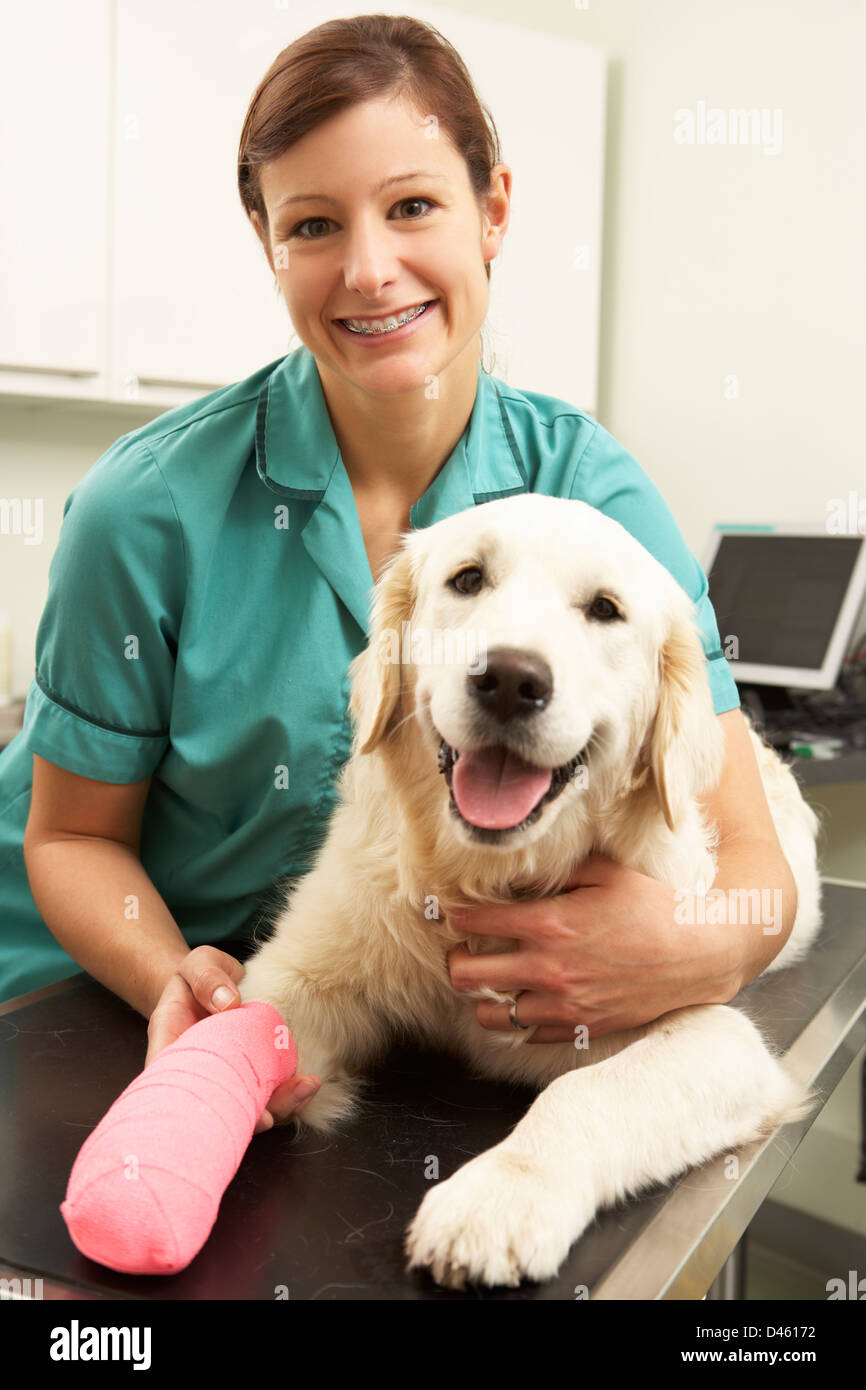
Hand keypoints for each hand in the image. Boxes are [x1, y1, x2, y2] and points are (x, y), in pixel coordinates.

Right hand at [145, 945, 319, 1133]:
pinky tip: (309, 1085)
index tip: (224, 1107)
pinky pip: (268, 1093)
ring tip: (304, 1090)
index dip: (197, 1103)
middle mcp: (200, 1072)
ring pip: (247, 1106)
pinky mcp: (254, 1074)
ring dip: (277, 1106)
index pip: (173, 1086)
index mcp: (173, 1048)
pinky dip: (288, 1094)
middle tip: (271, 1115)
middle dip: (245, 1115)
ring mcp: (229, 1077)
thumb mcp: (198, 965)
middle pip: (217, 1106)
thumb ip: (206, 977)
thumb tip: (228, 1002)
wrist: (217, 984)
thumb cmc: (200, 978)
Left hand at [445, 854, 740, 1041]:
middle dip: (457, 958)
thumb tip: (519, 870)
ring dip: (482, 995)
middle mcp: (548, 968)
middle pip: (465, 973)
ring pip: (489, 1013)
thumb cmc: (655, 907)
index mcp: (550, 924)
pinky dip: (517, 1019)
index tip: (456, 910)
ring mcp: (562, 1004)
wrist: (699, 955)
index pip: (473, 921)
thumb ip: (558, 870)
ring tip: (491, 980)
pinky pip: (526, 1034)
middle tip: (466, 948)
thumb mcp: (606, 872)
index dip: (457, 913)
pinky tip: (524, 1000)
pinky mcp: (579, 1028)